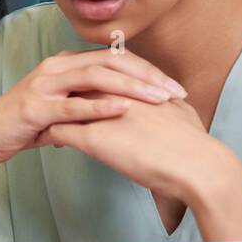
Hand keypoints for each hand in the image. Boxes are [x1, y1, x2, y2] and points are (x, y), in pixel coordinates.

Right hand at [0, 48, 186, 172]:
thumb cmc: (26, 125)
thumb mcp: (62, 108)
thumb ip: (88, 101)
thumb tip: (124, 106)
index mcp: (65, 64)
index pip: (113, 58)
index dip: (146, 70)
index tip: (173, 86)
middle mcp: (56, 68)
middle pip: (109, 62)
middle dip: (146, 75)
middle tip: (174, 90)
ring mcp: (44, 85)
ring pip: (95, 77)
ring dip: (130, 87)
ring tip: (158, 98)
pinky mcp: (35, 107)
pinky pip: (73, 105)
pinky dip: (100, 106)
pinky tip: (124, 109)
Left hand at [36, 93, 227, 202]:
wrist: (196, 165)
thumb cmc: (193, 144)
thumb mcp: (179, 112)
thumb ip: (167, 102)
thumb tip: (171, 101)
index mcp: (132, 85)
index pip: (98, 76)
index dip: (87, 86)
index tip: (79, 96)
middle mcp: (112, 93)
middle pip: (75, 85)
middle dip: (65, 95)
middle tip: (55, 106)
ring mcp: (100, 114)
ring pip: (62, 106)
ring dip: (53, 114)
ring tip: (45, 123)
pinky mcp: (92, 138)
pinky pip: (58, 132)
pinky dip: (51, 136)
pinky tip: (49, 143)